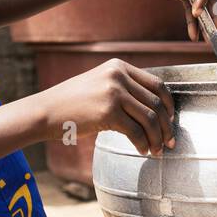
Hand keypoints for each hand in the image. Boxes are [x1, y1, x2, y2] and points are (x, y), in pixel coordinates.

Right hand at [36, 58, 175, 156]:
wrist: (45, 111)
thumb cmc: (71, 103)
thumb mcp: (99, 84)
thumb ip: (123, 89)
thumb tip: (151, 110)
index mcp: (118, 66)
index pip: (158, 84)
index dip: (169, 105)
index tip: (171, 120)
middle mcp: (118, 76)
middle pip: (157, 103)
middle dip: (166, 126)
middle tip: (169, 141)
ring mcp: (113, 92)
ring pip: (149, 118)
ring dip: (157, 138)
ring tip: (157, 150)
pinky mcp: (107, 112)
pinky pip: (135, 131)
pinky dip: (142, 144)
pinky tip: (142, 150)